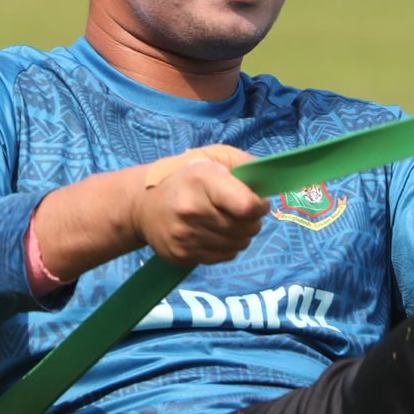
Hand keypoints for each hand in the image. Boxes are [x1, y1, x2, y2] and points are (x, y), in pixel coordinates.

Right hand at [132, 146, 266, 265]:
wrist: (142, 205)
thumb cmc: (185, 177)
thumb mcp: (213, 157)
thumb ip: (244, 164)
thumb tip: (270, 181)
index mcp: (201, 180)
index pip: (247, 206)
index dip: (259, 205)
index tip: (257, 201)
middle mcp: (191, 210)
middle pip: (246, 228)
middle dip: (251, 220)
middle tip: (240, 211)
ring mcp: (185, 236)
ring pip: (238, 245)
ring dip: (240, 234)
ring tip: (226, 221)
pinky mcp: (181, 255)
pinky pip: (223, 257)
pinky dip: (226, 247)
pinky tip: (213, 233)